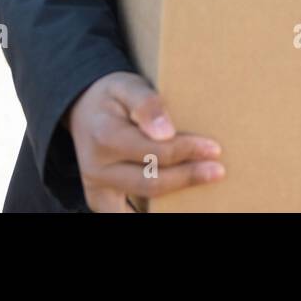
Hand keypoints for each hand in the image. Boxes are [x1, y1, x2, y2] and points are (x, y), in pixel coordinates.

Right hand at [64, 71, 224, 211]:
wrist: (84, 107)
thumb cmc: (113, 96)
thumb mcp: (128, 86)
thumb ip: (147, 103)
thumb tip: (166, 132)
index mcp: (105, 136)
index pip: (154, 151)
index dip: (187, 151)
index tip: (214, 149)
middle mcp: (96, 167)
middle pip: (150, 181)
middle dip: (187, 176)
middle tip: (217, 170)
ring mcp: (96, 186)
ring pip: (142, 199)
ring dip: (175, 197)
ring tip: (201, 183)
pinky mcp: (98, 198)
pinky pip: (123, 214)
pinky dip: (147, 211)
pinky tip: (177, 205)